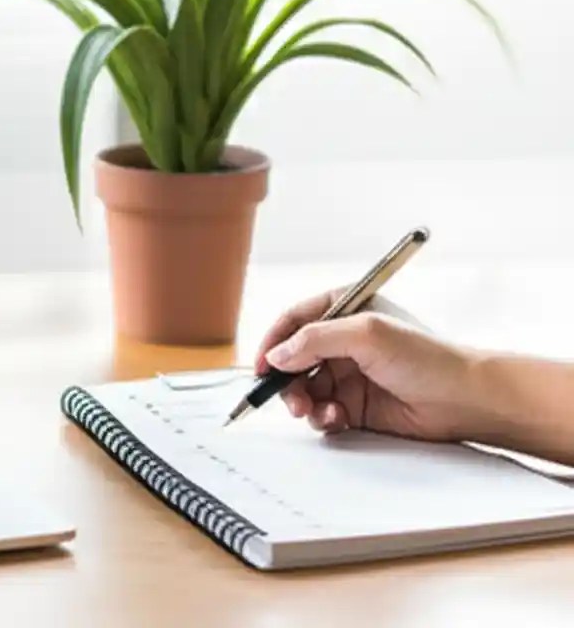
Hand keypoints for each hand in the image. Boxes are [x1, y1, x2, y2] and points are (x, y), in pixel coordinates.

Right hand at [255, 289, 486, 441]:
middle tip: (290, 399)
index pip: (294, 320)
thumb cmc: (427, 357)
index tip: (262, 367)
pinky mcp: (356, 404)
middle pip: (293, 359)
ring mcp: (349, 373)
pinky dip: (322, 417)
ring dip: (303, 402)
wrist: (466, 399)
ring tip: (316, 412)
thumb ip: (314, 339)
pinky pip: (322, 412)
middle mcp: (343, 340)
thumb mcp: (366, 334)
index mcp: (345, 309)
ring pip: (304, 389)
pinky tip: (338, 419)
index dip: (273, 342)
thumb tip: (276, 355)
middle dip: (286, 380)